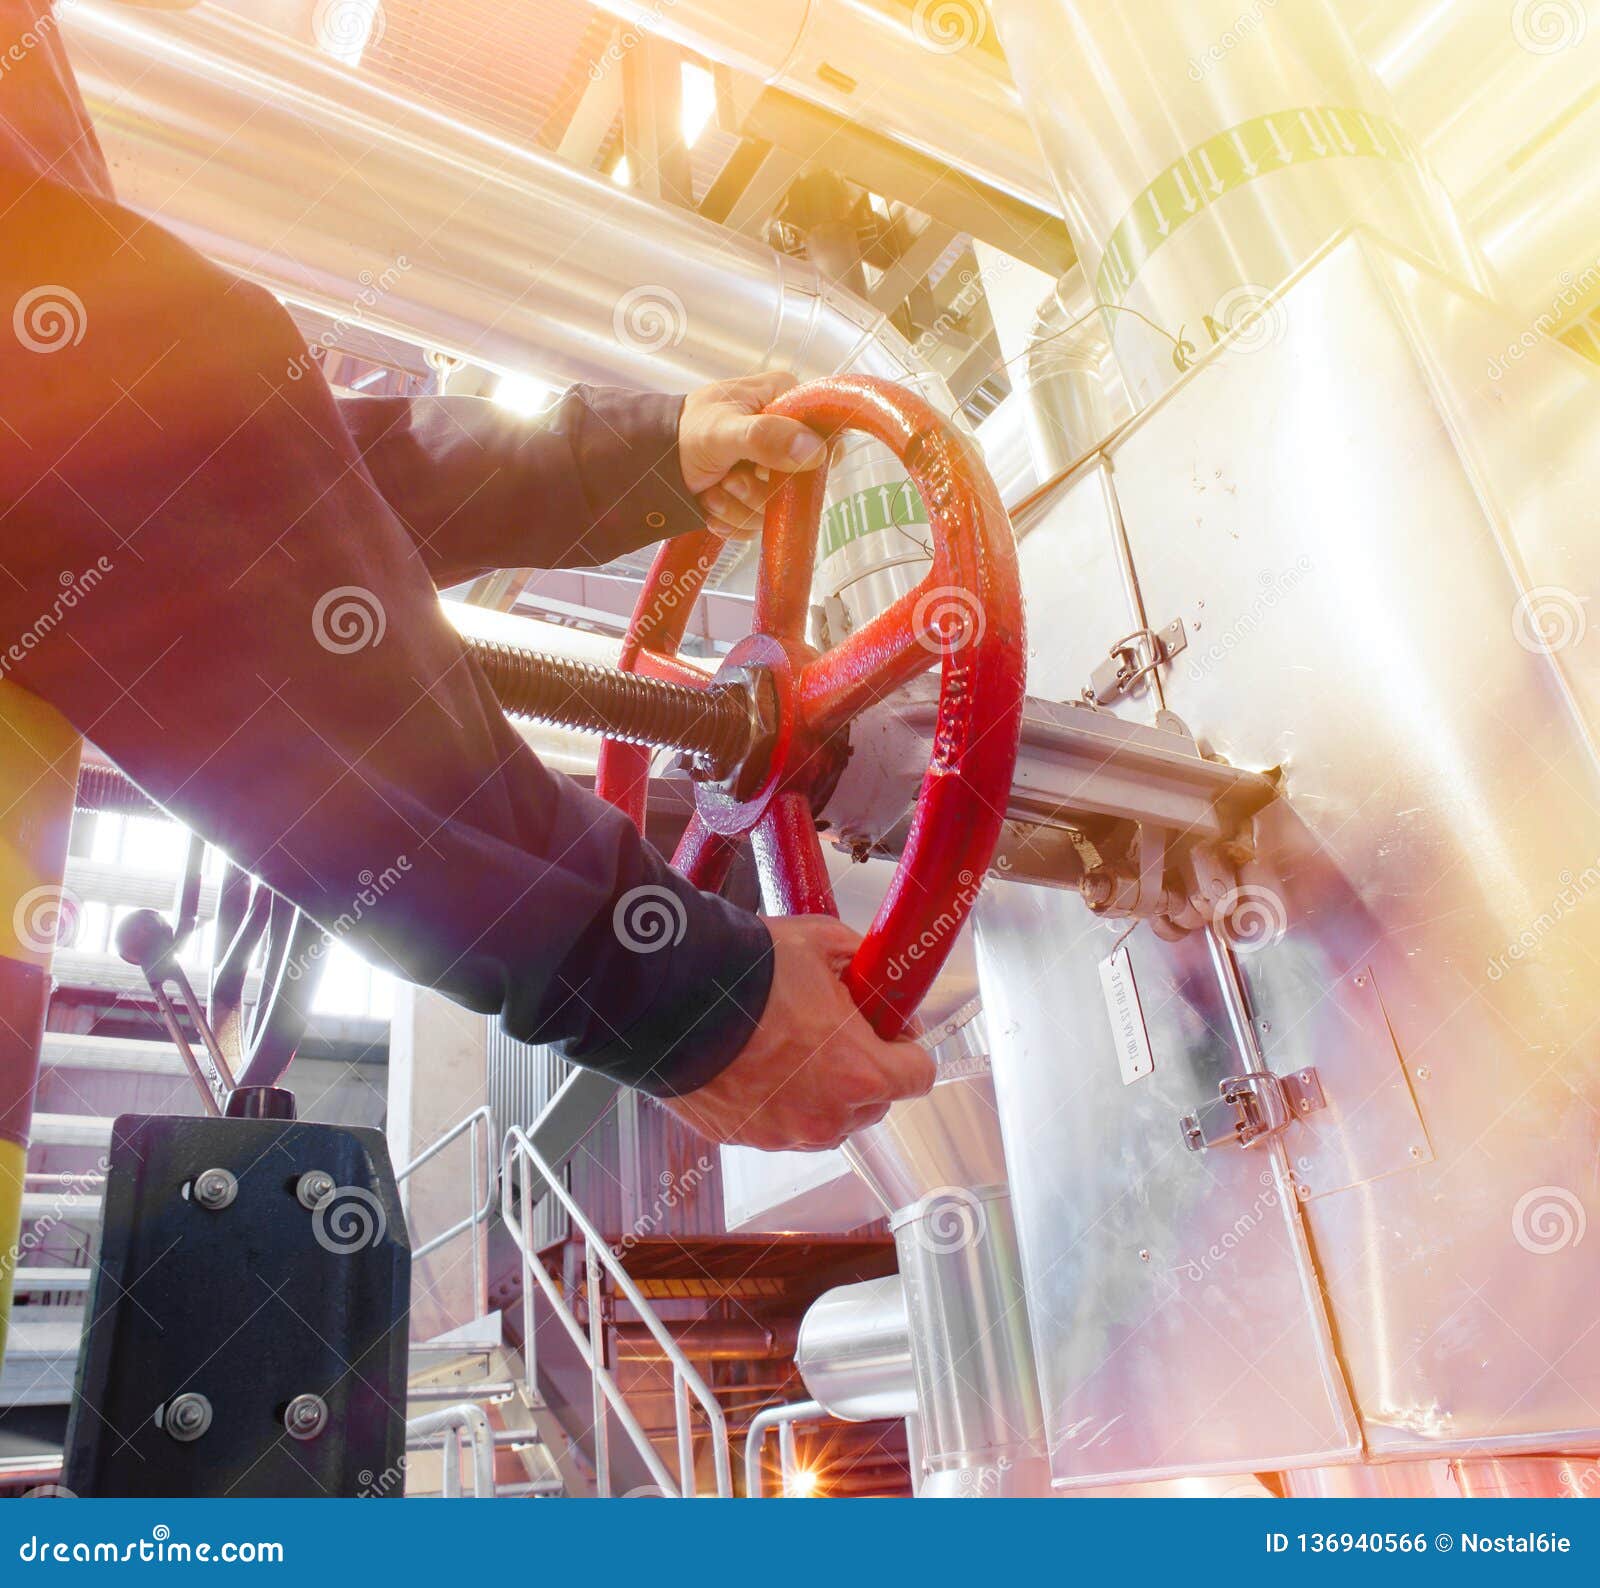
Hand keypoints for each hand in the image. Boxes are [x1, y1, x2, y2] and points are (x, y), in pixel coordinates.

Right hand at [661, 916, 934, 1150]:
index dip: (906, 1046)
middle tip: (833, 1030)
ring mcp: (784, 1134)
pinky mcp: (745, 1138)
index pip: (920, 1075)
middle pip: (874, 1102)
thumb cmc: (746, 972)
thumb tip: (870, 971)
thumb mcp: (822, 942)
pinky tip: (756, 1063)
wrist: (670, 996)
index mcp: (861, 1072)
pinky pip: (781, 1126)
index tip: (889, 1029)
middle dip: (863, 1068)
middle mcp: (827, 1115)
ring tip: (789, 1046)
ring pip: (828, 1120)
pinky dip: (778, 1102)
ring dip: (822, 1091)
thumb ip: (860, 962)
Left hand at [678, 371, 826, 540]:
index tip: (777, 468)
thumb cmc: (681, 433)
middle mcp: (782, 434)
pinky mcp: (754, 498)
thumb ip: (766, 437)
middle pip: (800, 481)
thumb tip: (815, 451)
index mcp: (783, 400)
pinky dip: (729, 520)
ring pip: (776, 508)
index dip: (809, 460)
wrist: (645, 464)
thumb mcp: (722, 429)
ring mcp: (768, 469)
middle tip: (728, 477)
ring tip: (712, 488)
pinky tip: (710, 504)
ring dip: (737, 506)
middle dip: (757, 489)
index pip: (828, 433)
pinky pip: (757, 524)